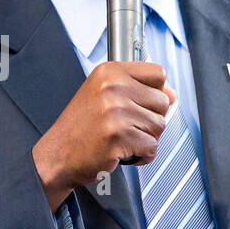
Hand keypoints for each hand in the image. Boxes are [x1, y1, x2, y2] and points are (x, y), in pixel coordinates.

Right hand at [33, 61, 176, 211]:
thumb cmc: (80, 128)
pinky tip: (122, 152)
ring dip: (145, 139)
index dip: (154, 92)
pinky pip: (151, 147)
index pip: (157, 73)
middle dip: (150, 119)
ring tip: (122, 139)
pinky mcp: (119, 136)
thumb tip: (171, 94)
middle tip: (125, 126)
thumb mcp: (104, 96)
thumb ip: (138, 90)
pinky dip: (141, 155)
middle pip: (162, 102)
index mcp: (109, 72)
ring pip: (159, 126)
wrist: (57, 155)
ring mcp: (115, 111)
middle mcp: (112, 87)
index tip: (139, 103)